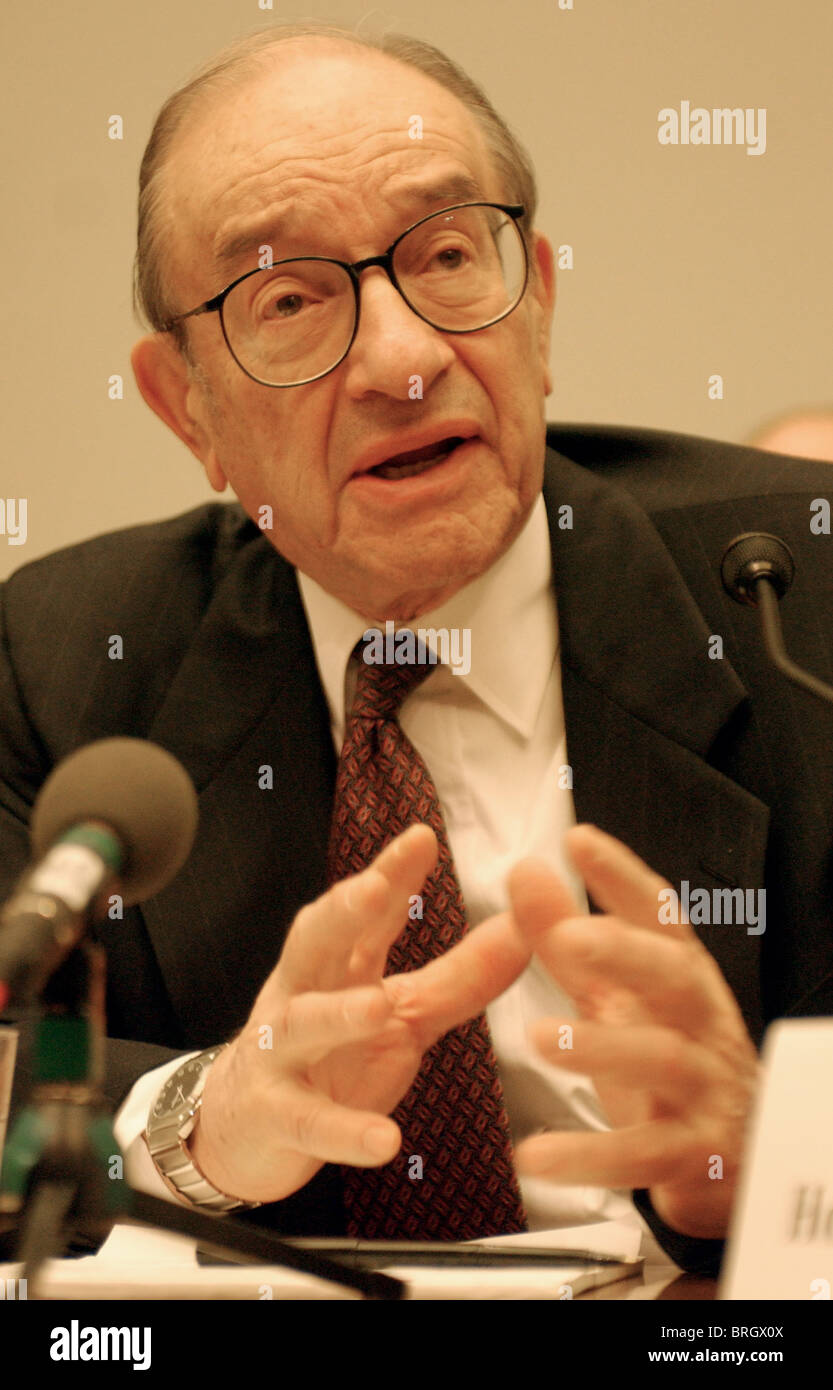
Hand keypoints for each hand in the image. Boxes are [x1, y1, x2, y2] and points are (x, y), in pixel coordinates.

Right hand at [190, 823, 530, 1203]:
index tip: (421, 838)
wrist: (243, 1128)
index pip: (365, 912)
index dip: (390, 873)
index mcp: (338, 965)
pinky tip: (384, 1142)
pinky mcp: (275, 1116)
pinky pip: (309, 1122)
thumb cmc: (331, 1057)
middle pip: (314, 941)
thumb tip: (523, 928)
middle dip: (342, 911)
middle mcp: (302, 995)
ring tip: (379, 1007)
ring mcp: (281, 1053)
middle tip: (376, 886)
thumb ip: (461, 976)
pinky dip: (344, 1131)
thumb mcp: (403, 1014)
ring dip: (338, 1014)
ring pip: (302, 1023)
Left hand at [508, 824, 760, 1238]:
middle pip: (672, 977)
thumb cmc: (667, 1059)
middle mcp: (700, 1023)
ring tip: (538, 1038)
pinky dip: (590, 1156)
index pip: (658, 916)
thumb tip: (525, 870)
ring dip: (601, 1047)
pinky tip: (536, 1155)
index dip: (622, 878)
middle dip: (624, 952)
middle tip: (567, 936)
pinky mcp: (695, 1154)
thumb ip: (564, 936)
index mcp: (679, 977)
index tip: (579, 841)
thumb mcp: (614, 995)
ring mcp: (704, 1088)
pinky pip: (643, 1153)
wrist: (736, 1156)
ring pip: (661, 1060)